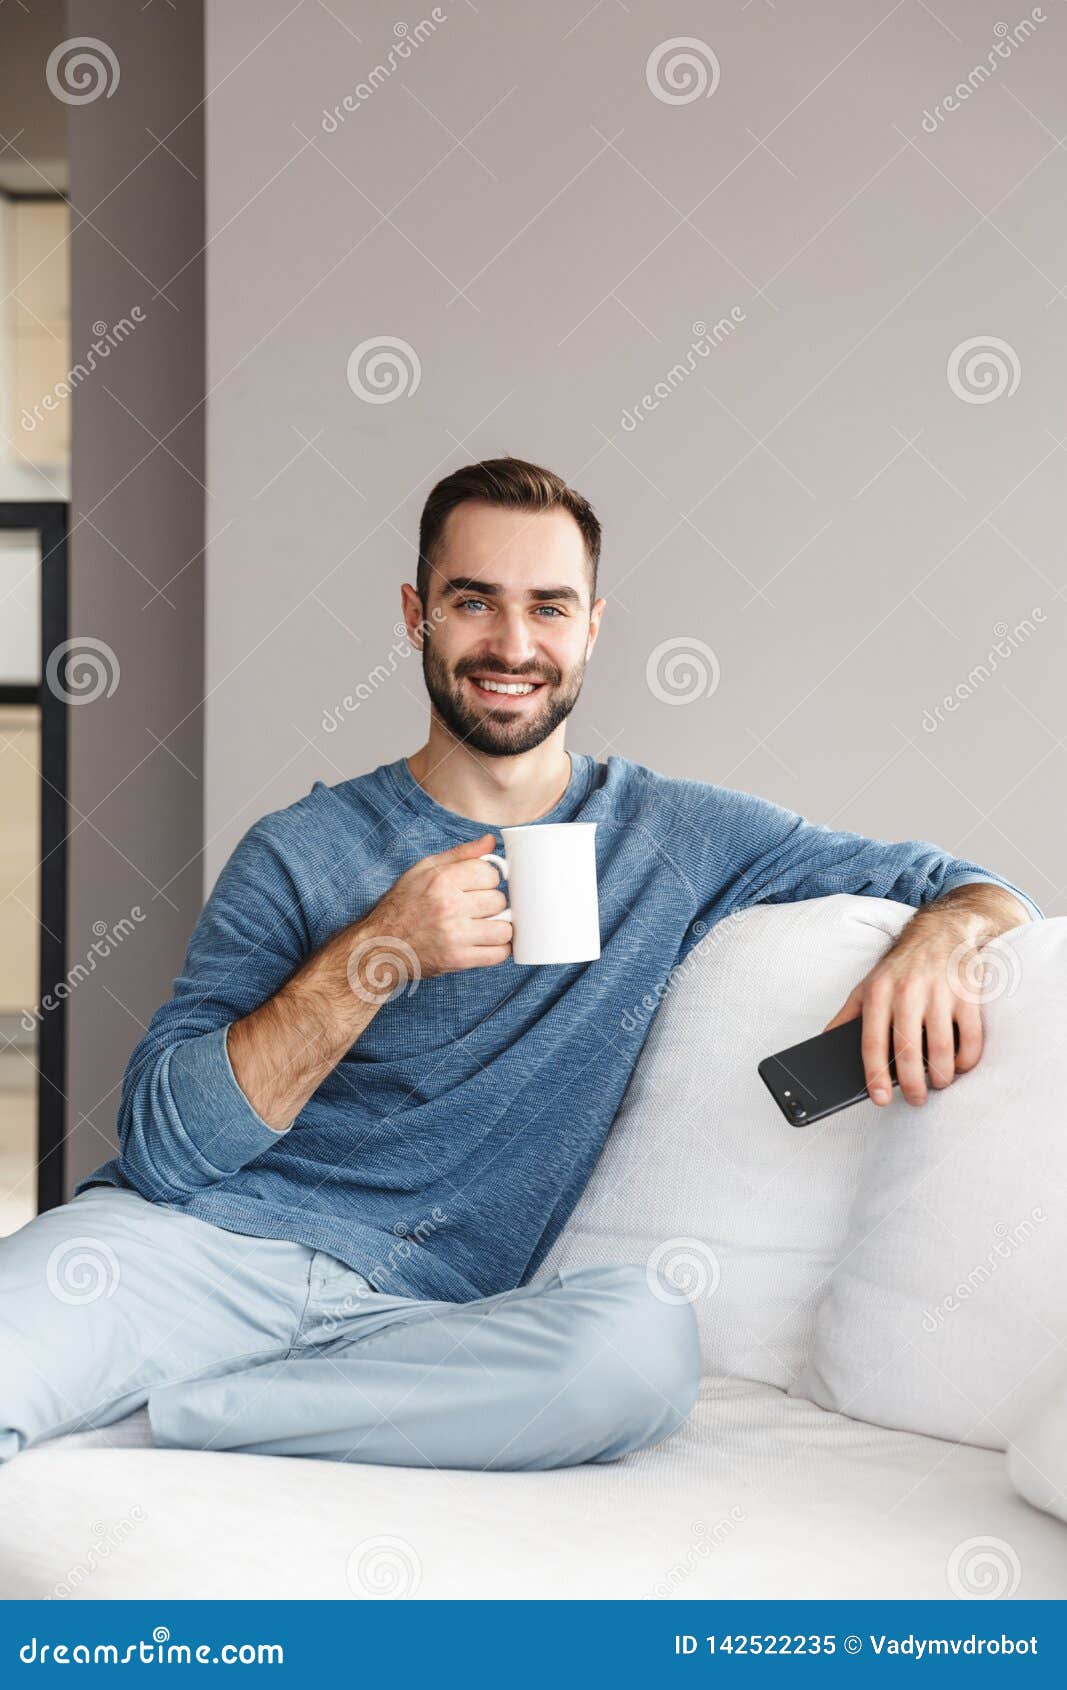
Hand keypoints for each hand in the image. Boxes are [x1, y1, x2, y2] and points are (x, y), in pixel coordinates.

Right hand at [352, 833, 511, 982]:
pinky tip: (485, 943)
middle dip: (492, 904)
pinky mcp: (458, 959)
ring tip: (483, 926)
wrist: (381, 946)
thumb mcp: (423, 870)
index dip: (487, 879)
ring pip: (504, 928)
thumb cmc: (403, 905)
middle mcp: (449, 906)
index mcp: (441, 880)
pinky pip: (498, 954)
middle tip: (477, 908)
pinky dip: (498, 950)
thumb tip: (490, 841)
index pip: (489, 873)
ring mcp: (455, 935)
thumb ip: (460, 854)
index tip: (479, 886)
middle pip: (498, 900)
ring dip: (498, 928)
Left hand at [822, 927, 985, 1107]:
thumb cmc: (901, 968)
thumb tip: (824, 1043)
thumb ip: (846, 1016)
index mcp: (878, 993)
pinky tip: (960, 1065)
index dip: (875, 1075)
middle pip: (908, 1052)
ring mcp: (940, 993)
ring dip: (941, 1076)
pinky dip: (967, 1060)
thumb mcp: (867, 985)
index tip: (880, 1098)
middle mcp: (907, 992)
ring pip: (941, 1050)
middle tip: (916, 1098)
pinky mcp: (968, 995)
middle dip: (912, 1085)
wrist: (941, 932)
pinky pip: (970, 1038)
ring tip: (938, 1083)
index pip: (872, 1042)